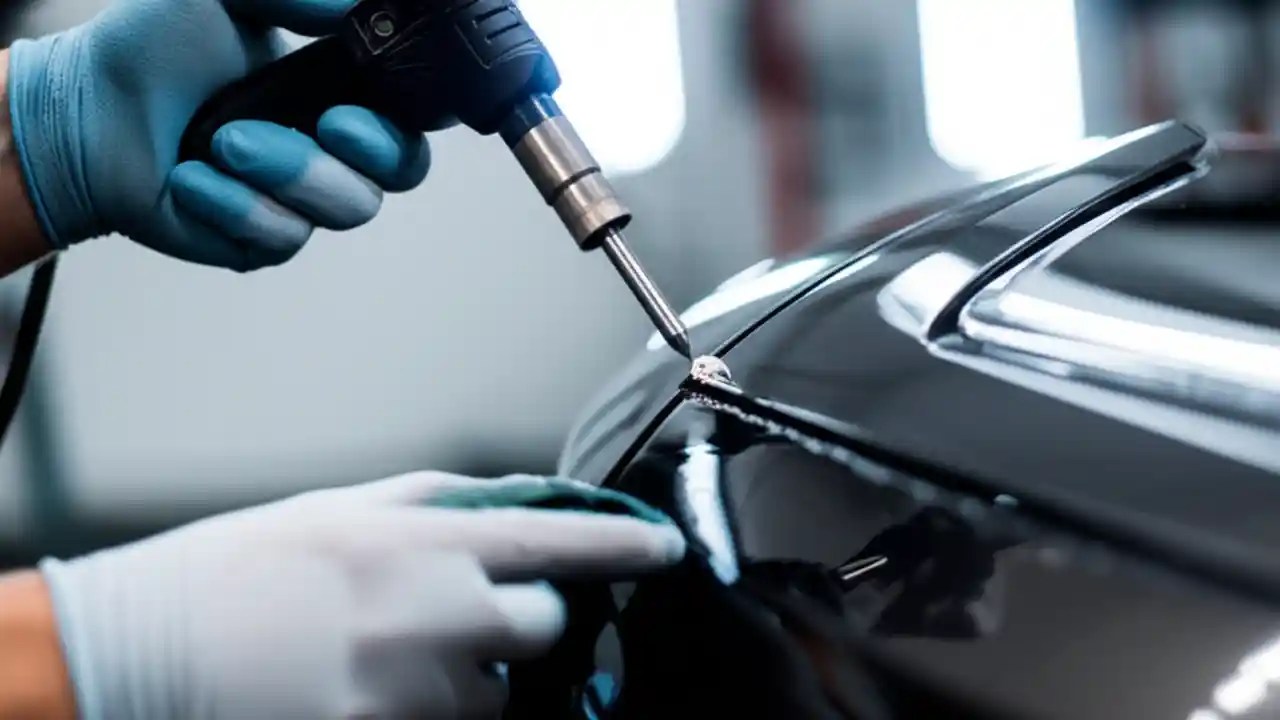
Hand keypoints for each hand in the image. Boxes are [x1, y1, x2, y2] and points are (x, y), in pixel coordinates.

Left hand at [7, 0, 429, 270]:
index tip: (381, 94)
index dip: (416, 112)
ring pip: (347, 206)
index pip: (413, 113)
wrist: (86, 113)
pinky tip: (191, 178)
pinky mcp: (263, 241)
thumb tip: (360, 4)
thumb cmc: (150, 50)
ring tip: (223, 140)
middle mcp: (330, 149)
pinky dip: (233, 202)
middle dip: (372, 149)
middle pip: (404, 169)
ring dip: (286, 170)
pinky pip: (282, 235)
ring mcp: (300, 199)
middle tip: (328, 124)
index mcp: (338, 89)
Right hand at [39, 473, 685, 718]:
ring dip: (466, 678)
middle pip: (542, 624)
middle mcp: (435, 615)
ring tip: (385, 658)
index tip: (665, 547)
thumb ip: (439, 504)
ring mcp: (413, 692)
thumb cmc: (238, 572)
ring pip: (493, 692)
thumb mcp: (340, 511)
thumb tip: (515, 502)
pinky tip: (366, 688)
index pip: (561, 540)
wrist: (139, 656)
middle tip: (461, 615)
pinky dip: (425, 712)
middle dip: (524, 621)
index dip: (626, 543)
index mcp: (424, 541)